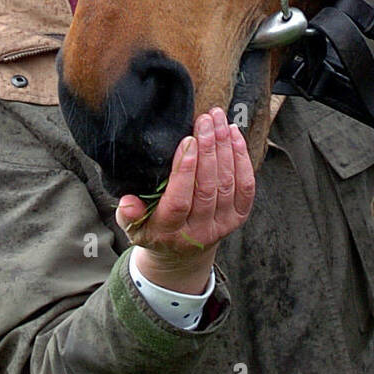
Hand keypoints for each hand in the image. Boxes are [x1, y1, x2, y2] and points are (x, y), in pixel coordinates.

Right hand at [115, 107, 254, 294]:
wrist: (182, 253)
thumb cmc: (154, 229)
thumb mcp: (134, 226)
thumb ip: (128, 214)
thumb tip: (128, 202)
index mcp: (169, 233)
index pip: (179, 202)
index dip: (185, 171)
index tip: (188, 141)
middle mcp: (198, 232)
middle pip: (207, 189)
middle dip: (207, 150)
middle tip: (204, 121)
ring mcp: (221, 225)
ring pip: (227, 184)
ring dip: (224, 148)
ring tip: (218, 121)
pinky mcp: (238, 217)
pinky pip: (246, 186)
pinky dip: (242, 158)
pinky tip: (234, 135)